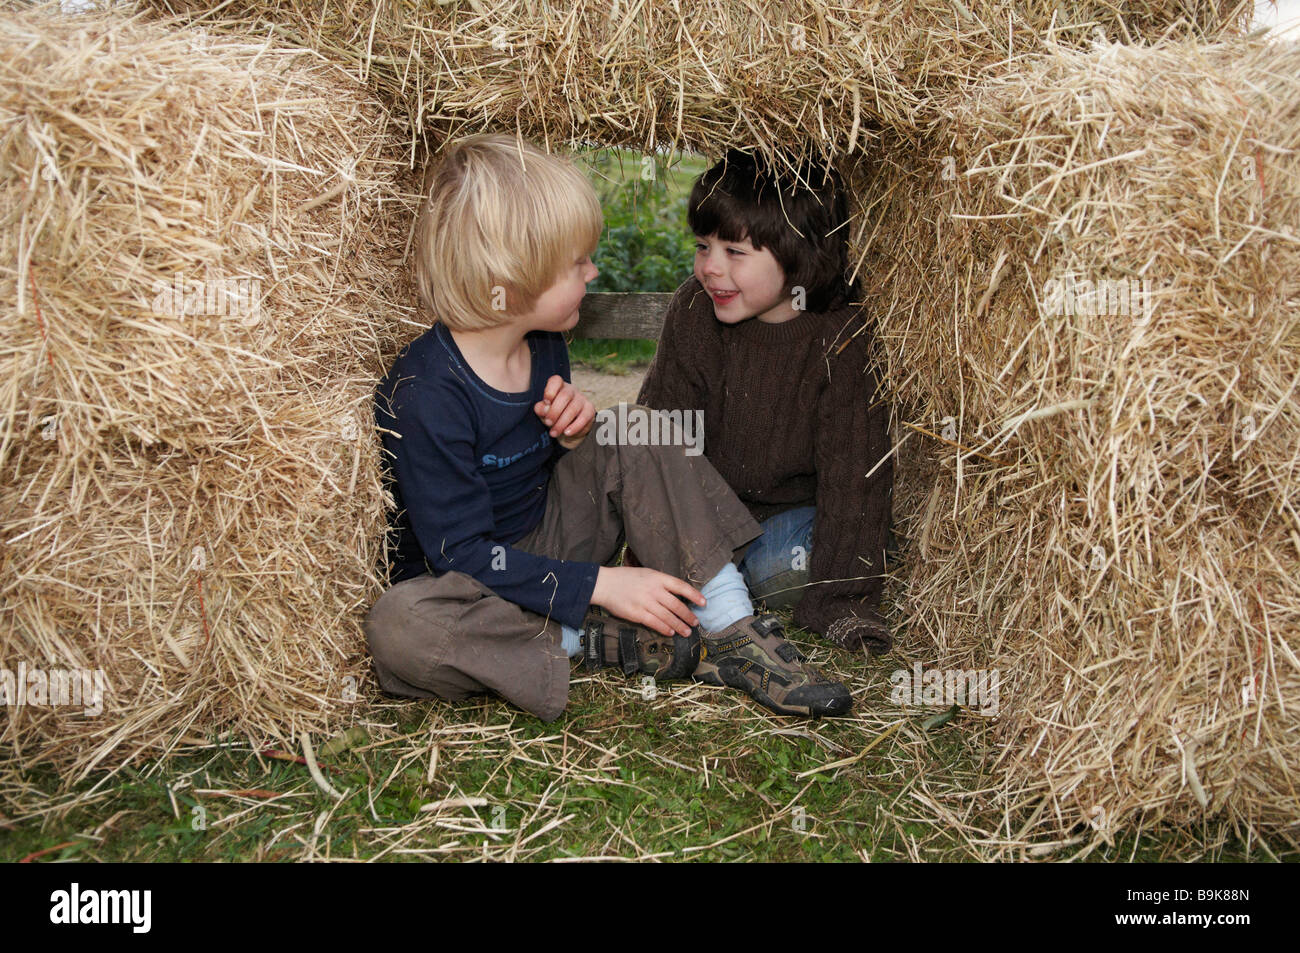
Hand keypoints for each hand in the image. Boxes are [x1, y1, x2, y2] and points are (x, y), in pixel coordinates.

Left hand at [535, 375, 594, 448]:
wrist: (568, 429)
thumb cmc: (554, 416)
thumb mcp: (544, 412)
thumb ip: (541, 409)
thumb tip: (544, 409)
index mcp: (558, 387)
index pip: (556, 381)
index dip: (550, 390)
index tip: (545, 402)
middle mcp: (571, 390)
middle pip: (564, 396)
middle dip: (554, 411)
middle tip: (548, 423)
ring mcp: (582, 399)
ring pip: (573, 408)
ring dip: (562, 422)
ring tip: (554, 432)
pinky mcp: (590, 410)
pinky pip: (583, 418)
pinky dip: (574, 427)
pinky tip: (566, 433)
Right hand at [590, 566, 705, 637]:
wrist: (604, 584)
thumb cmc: (625, 578)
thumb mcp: (645, 573)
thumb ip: (660, 582)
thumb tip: (676, 593)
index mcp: (657, 577)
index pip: (681, 586)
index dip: (694, 595)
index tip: (704, 603)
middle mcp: (654, 589)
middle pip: (677, 605)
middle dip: (688, 615)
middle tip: (695, 623)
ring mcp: (646, 602)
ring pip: (668, 616)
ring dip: (679, 625)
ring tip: (687, 632)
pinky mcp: (637, 613)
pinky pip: (654, 623)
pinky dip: (664, 628)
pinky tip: (671, 632)